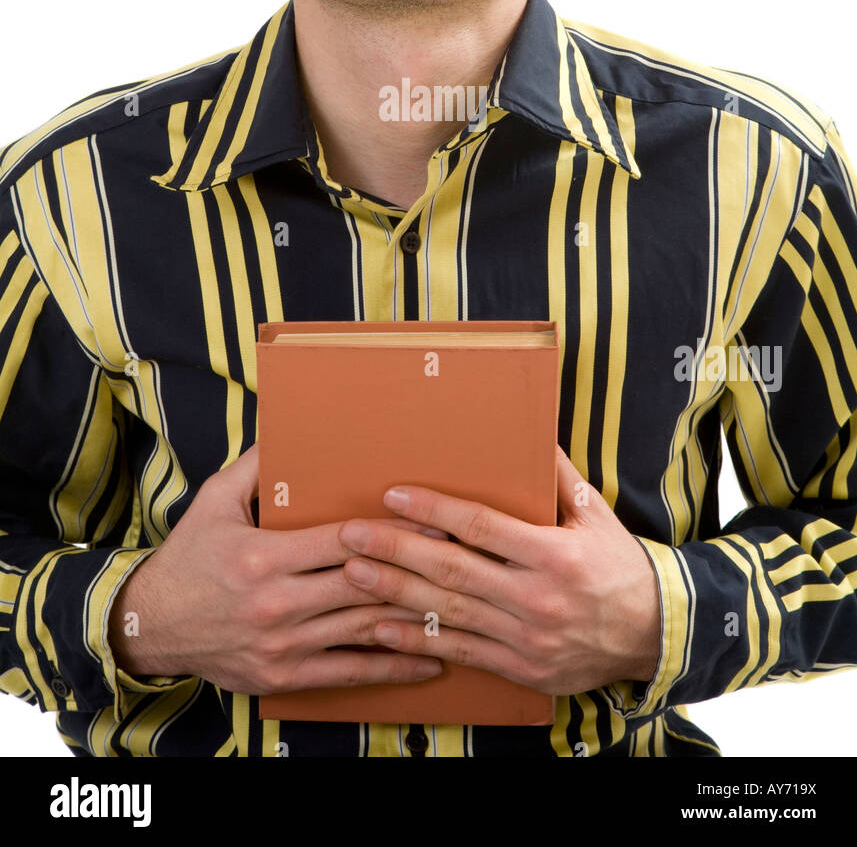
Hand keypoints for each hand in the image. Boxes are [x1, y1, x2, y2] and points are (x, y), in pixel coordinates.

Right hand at [107, 441, 446, 694]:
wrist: (150, 627)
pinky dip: (394, 666)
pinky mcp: (284, 676)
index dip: (392, 531)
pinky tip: (429, 659)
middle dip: (414, 567)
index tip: (433, 520)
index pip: (342, 540)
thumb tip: (285, 428)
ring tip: (458, 601)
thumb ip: (253, 466)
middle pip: (361, 583)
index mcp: (263, 557)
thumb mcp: (213, 502)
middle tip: (459, 554)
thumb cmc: (187, 558)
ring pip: (363, 628)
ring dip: (414, 616)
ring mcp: (282, 645)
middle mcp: (275, 603)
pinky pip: (349, 671)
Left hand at [338, 445, 661, 695]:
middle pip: (453, 570)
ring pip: (449, 612)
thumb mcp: (595, 514)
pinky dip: (418, 639)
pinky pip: (461, 652)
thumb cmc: (619, 565)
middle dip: (396, 550)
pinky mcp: (521, 668)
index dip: (434, 509)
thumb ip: (557, 476)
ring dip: (394, 593)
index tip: (394, 494)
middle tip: (350, 535)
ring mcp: (527, 638)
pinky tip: (381, 627)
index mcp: (554, 553)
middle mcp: (537, 597)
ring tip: (352, 574)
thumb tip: (532, 429)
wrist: (656, 634)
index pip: (481, 526)